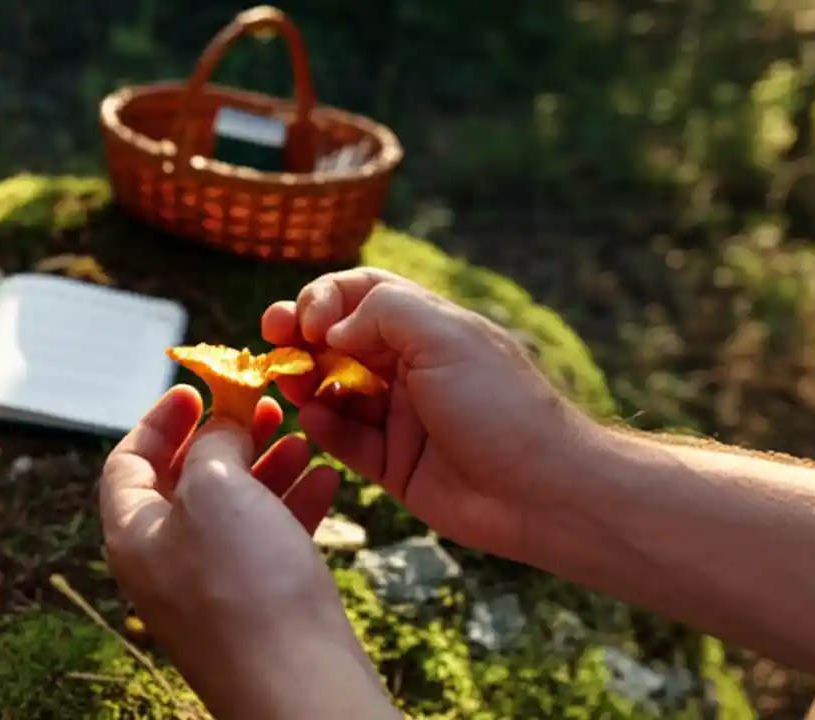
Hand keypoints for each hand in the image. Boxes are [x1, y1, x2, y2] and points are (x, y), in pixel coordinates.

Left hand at [98, 385, 396, 719]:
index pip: (127, 463)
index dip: (159, 420)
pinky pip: (269, 540)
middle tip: (259, 407)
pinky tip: (326, 480)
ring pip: (235, 509)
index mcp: (134, 534)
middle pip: (186, 482)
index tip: (196, 389)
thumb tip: (220, 425)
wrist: (296, 684)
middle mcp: (166, 562)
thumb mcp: (216, 488)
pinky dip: (294, 504)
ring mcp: (213, 586)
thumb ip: (212, 443)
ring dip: (265, 465)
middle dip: (224, 439)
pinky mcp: (259, 604)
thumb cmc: (244, 585)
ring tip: (299, 437)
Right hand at [262, 268, 599, 562]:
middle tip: (272, 338)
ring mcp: (400, 416)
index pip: (360, 294)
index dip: (324, 298)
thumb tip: (330, 327)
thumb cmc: (501, 405)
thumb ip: (382, 312)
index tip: (307, 320)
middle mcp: (410, 366)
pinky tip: (314, 419)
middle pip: (338, 340)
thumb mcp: (444, 336)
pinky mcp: (393, 464)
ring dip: (305, 380)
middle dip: (301, 336)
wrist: (542, 491)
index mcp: (427, 327)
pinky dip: (324, 427)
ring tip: (287, 382)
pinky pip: (345, 440)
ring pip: (335, 390)